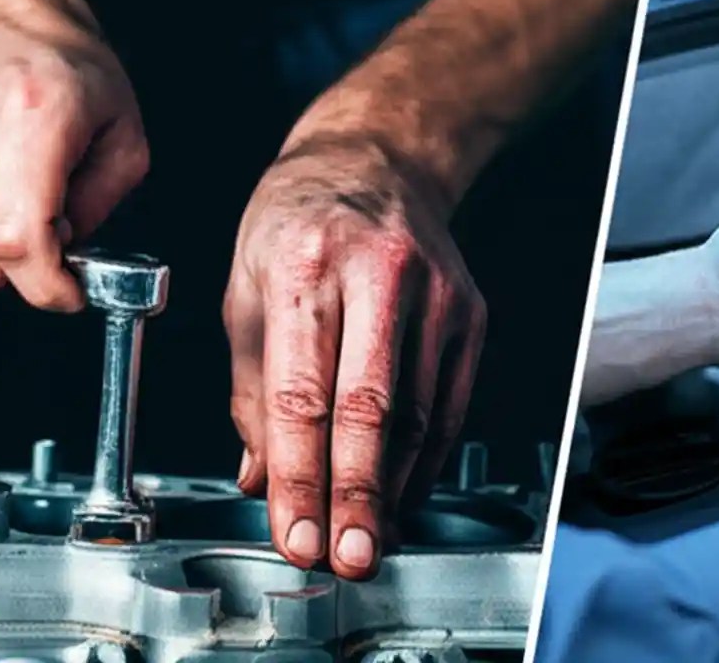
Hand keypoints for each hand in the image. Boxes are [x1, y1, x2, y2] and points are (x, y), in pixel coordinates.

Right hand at [0, 15, 146, 309]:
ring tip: (32, 218)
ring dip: (1, 259)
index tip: (71, 294)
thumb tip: (66, 257)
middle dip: (27, 279)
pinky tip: (0, 200)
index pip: (19, 238)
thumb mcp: (127, 144)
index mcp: (34, 118)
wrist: (13, 33)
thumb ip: (100, 207)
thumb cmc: (79, 84)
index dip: (47, 286)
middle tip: (59, 253)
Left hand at [224, 134, 485, 577]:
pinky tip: (401, 489)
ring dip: (391, 486)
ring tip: (367, 535)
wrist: (378, 162)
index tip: (295, 533)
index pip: (301, 391)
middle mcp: (379, 273)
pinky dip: (425, 457)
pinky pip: (450, 404)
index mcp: (305, 264)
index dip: (299, 474)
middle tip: (348, 556)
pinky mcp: (471, 312)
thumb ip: (251, 388)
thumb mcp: (247, 287)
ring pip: (418, 414)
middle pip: (370, 408)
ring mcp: (436, 292)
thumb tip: (263, 474)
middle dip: (356, 495)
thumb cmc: (301, 219)